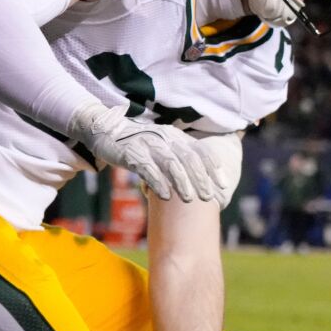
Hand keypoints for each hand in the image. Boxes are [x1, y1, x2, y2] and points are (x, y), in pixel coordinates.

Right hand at [69, 101, 226, 202]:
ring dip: (181, 182)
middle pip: (189, 159)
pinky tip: (163, 195)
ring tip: (189, 199)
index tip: (223, 185)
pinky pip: (147, 169)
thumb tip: (200, 182)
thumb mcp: (163, 147)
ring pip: (170, 163)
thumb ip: (180, 159)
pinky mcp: (132, 153)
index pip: (201, 151)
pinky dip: (156, 182)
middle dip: (200, 179)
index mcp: (177, 137)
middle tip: (208, 197)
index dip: (213, 168)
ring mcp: (149, 144)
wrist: (107, 132)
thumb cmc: (140, 145)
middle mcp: (166, 138)